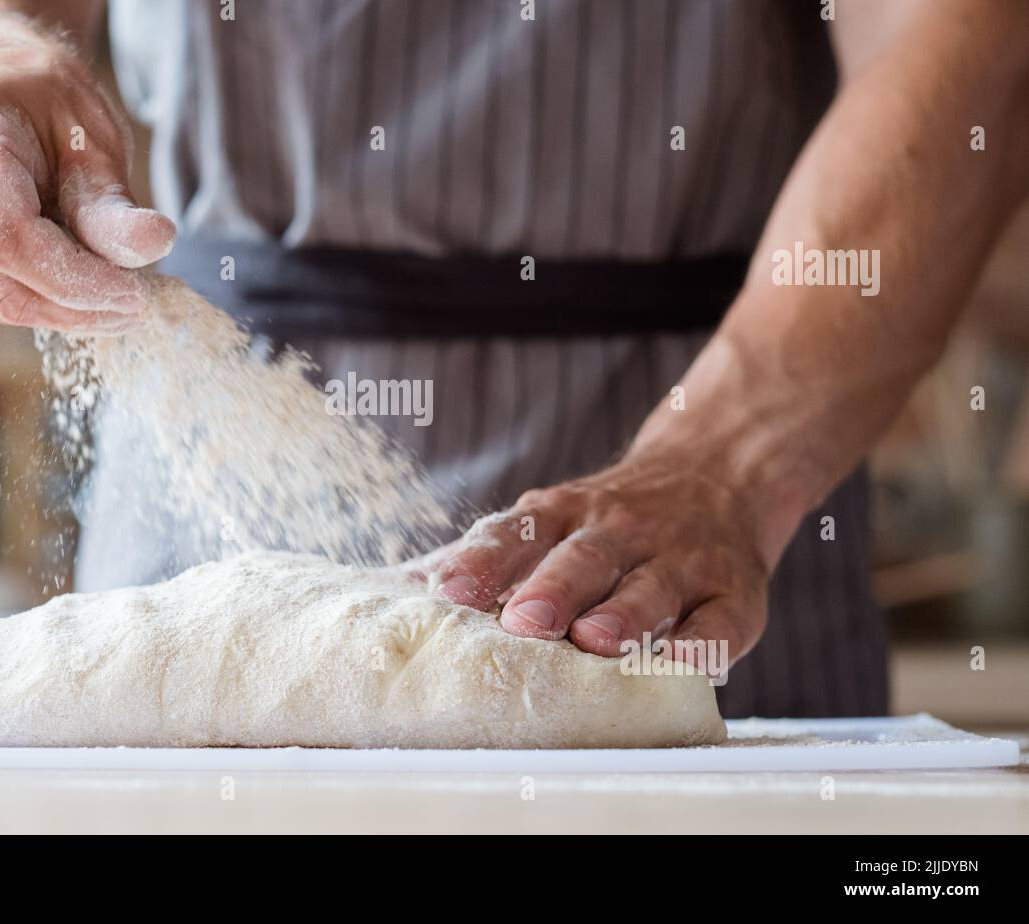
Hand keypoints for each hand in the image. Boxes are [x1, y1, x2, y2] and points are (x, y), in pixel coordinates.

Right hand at [0, 38, 174, 331]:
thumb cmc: (42, 107)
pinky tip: (64, 280)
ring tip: (108, 284)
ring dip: (62, 309)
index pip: (8, 239)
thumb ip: (111, 201)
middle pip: (0, 282)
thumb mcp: (89, 136)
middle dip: (78, 304)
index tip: (137, 295)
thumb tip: (155, 245)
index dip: (77, 280)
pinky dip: (36, 303)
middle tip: (137, 302)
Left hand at [413, 448, 771, 667]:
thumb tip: (400, 585)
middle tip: (523, 621)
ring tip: (595, 639)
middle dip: (551, 589)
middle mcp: (621, 531)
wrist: (717, 472)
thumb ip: (488, 554)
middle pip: (583, 558)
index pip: (516, 535)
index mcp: (565, 516)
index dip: (481, 563)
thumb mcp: (549, 520)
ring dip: (624, 613)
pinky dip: (708, 641)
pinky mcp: (734, 593)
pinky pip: (723, 620)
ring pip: (651, 586)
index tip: (446, 592)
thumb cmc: (607, 521)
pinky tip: (688, 661)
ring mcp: (682, 559)